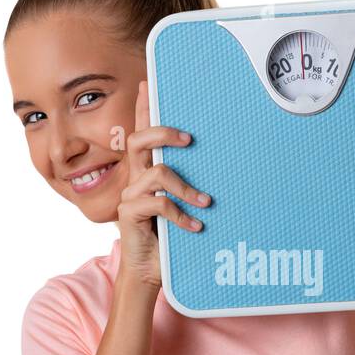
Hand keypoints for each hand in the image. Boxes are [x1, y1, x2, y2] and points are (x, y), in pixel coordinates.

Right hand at [116, 80, 210, 289]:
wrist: (148, 271)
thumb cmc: (170, 236)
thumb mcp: (183, 205)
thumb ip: (192, 185)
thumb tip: (225, 165)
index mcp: (146, 171)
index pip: (141, 132)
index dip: (142, 108)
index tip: (148, 84)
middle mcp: (135, 178)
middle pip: (139, 140)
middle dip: (163, 132)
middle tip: (189, 139)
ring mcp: (130, 195)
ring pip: (156, 173)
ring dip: (185, 187)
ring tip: (205, 202)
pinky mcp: (128, 214)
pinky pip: (157, 204)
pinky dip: (180, 215)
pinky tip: (195, 226)